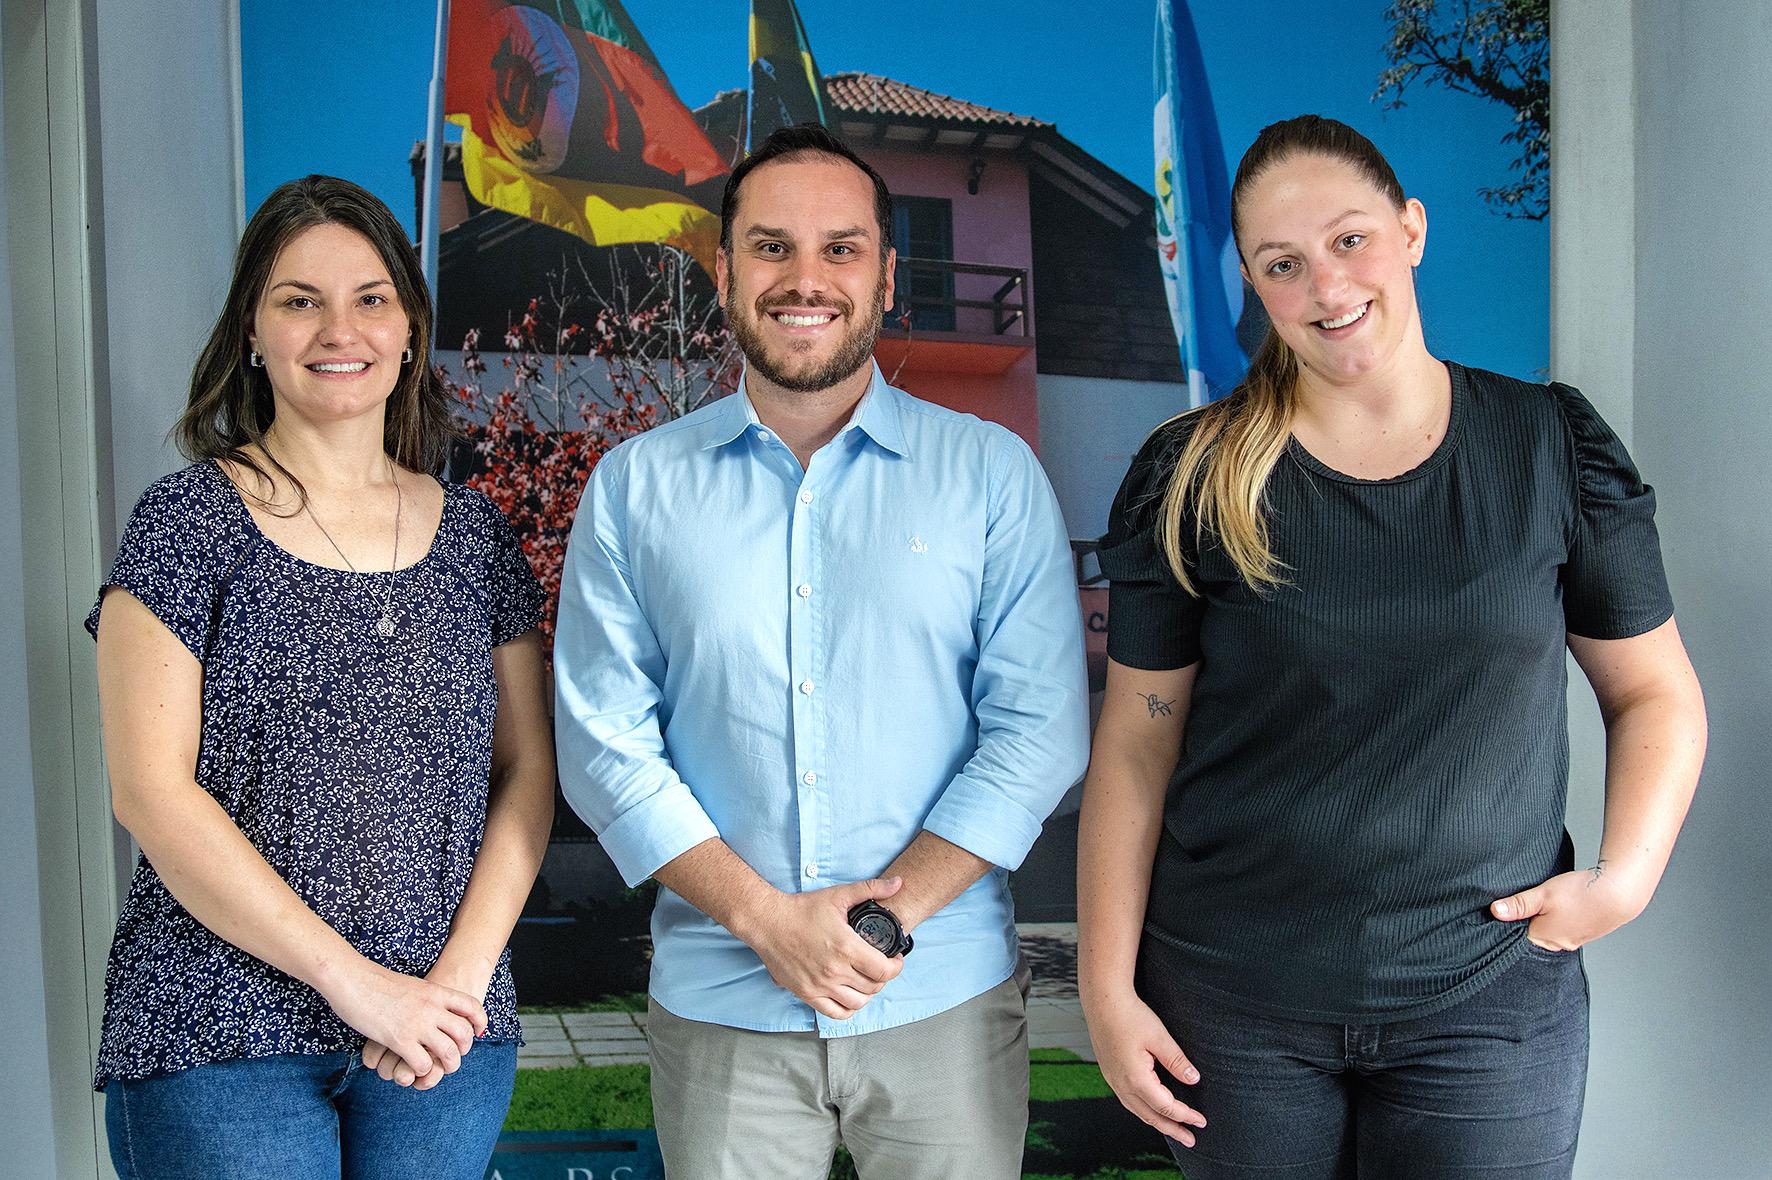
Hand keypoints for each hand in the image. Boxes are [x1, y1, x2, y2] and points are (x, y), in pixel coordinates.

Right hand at [324, 960, 486, 1084]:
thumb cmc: (375, 981)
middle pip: (464, 1033)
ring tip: (438, 1068)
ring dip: (447, 1065)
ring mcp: (416, 1023)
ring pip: (448, 1052)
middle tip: (454, 1056)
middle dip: (464, 1049)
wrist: (352, 977)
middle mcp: (431, 1007)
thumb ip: (426, 996)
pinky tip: (415, 1068)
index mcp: (435, 991)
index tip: (477, 1031)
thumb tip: (431, 1006)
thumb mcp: (412, 984)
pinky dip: (422, 1070)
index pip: (471, 1006)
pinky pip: (422, 1063)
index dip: (479, 1021)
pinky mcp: (398, 1039)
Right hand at [742, 876, 906, 1019]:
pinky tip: (849, 994)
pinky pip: (836, 1013)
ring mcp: (820, 985)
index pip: (884, 971)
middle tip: (880, 965)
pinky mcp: (806, 993)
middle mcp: (834, 971)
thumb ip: (871, 889)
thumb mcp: (838, 895)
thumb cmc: (802, 909)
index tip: (895, 959)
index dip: (896, 966)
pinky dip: (848, 1008)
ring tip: (865, 979)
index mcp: (846, 948)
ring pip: (858, 1003)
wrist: (768, 922)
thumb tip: (898, 882)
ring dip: (867, 993)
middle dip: (883, 977)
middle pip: (874, 987)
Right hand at [1083, 988, 1206, 1146]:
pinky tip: (1151, 1108)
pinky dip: (1144, 1110)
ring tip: (1173, 1129)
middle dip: (1172, 1129)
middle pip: (1150, 1116)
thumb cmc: (1130, 1015)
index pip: (1166, 1106)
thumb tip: (1194, 1080)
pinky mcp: (1110, 1072)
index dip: (1186, 1116)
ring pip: (1137, 1111)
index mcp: (1136, 1079)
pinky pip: (1128, 1101)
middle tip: (1190, 1139)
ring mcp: (1113, 1080)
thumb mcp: (1160, 1037)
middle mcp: (1121, 1084)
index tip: (1201, 1122)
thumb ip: (1177, 1062)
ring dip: (1157, 1122)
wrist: (1102, 1001)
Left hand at [1491, 863, 1651, 950]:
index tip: (1506, 910)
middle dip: (1527, 920)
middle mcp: (1557, 945)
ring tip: (1548, 903)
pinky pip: (1564, 928)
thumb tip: (1495, 911)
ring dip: (1545, 919)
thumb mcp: (1543, 894)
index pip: (1515, 936)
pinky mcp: (1584, 934)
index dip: (1509, 922)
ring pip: (1549, 931)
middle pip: (1532, 934)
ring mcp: (1572, 941)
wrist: (1618, 893)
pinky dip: (1559, 919)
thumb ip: (1519, 904)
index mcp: (1542, 939)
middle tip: (1528, 903)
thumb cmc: (1580, 894)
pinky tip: (1563, 907)